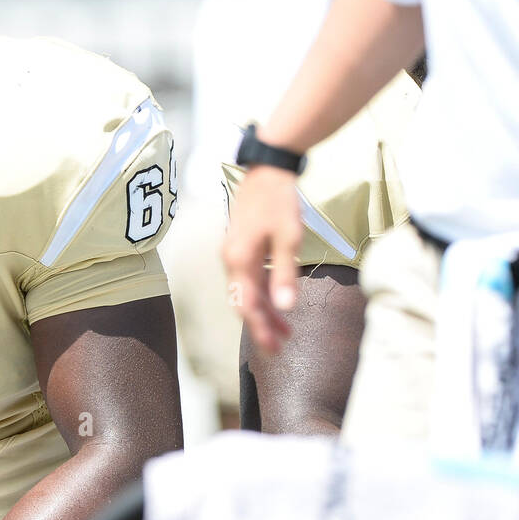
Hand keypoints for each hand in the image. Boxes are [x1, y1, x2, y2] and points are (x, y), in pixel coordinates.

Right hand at [222, 163, 302, 353]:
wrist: (268, 171)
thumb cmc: (280, 202)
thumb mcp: (288, 238)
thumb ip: (284, 274)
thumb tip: (286, 307)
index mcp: (238, 260)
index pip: (247, 305)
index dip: (260, 329)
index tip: (274, 348)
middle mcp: (230, 260)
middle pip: (244, 302)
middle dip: (262, 325)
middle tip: (280, 347)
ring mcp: (233, 254)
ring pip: (246, 292)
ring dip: (265, 311)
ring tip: (285, 330)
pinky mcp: (241, 248)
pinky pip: (249, 279)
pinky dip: (263, 294)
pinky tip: (278, 303)